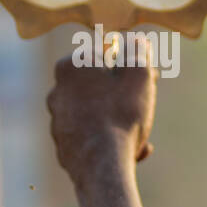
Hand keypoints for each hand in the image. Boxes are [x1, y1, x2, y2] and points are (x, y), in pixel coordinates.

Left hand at [48, 45, 155, 182]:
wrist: (102, 165)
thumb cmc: (121, 114)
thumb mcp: (139, 74)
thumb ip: (138, 51)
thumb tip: (137, 41)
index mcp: (71, 66)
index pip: (105, 53)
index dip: (131, 63)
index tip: (149, 77)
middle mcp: (57, 90)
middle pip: (99, 83)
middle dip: (125, 91)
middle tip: (147, 102)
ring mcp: (58, 119)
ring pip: (97, 111)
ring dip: (120, 117)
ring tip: (142, 132)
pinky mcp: (64, 144)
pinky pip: (93, 135)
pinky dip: (111, 139)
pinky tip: (133, 150)